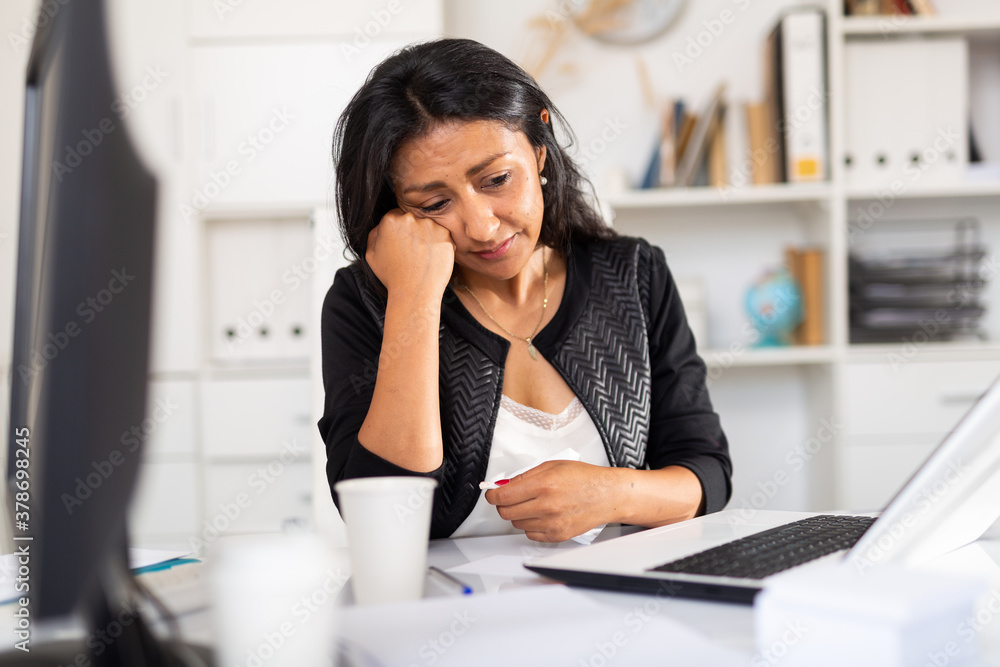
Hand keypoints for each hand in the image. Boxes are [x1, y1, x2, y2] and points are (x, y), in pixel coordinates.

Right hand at [366, 208, 454, 298]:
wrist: (415, 293)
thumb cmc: (392, 277)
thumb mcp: (371, 255)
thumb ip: (374, 234)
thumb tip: (381, 225)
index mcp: (389, 220)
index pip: (395, 216)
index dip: (399, 231)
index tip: (402, 243)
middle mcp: (410, 218)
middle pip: (412, 219)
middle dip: (413, 232)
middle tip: (412, 252)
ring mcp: (429, 225)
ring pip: (428, 226)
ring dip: (427, 237)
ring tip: (422, 257)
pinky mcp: (445, 235)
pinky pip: (442, 235)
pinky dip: (440, 244)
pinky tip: (432, 258)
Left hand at [484, 460, 618, 541]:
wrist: (607, 495)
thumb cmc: (583, 478)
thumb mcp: (552, 466)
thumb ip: (524, 476)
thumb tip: (503, 485)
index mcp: (544, 485)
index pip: (503, 496)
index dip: (492, 495)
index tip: (491, 493)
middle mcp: (547, 506)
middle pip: (506, 512)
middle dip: (503, 504)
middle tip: (509, 497)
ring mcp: (552, 523)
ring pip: (517, 524)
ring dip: (519, 514)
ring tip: (533, 503)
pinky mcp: (557, 535)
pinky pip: (530, 534)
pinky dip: (531, 525)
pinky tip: (541, 514)